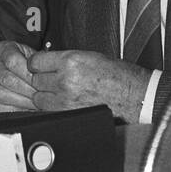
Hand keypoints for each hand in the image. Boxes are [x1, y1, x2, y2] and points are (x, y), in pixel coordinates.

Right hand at [0, 40, 37, 110]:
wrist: (16, 74)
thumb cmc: (28, 66)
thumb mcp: (33, 58)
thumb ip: (38, 65)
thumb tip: (46, 77)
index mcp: (1, 49)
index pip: (12, 60)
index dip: (28, 74)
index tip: (41, 82)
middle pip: (6, 78)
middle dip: (27, 90)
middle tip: (41, 97)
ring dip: (20, 101)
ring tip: (34, 104)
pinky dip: (9, 110)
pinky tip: (23, 110)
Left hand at [25, 49, 151, 121]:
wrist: (135, 95)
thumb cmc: (118, 75)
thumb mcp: (90, 57)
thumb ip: (65, 60)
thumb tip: (47, 64)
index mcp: (71, 60)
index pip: (35, 62)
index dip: (37, 64)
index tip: (40, 66)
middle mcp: (65, 80)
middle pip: (35, 80)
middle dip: (41, 80)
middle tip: (52, 79)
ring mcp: (66, 100)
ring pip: (38, 98)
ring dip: (44, 95)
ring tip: (58, 92)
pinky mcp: (69, 115)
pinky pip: (48, 111)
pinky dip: (52, 108)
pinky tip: (63, 103)